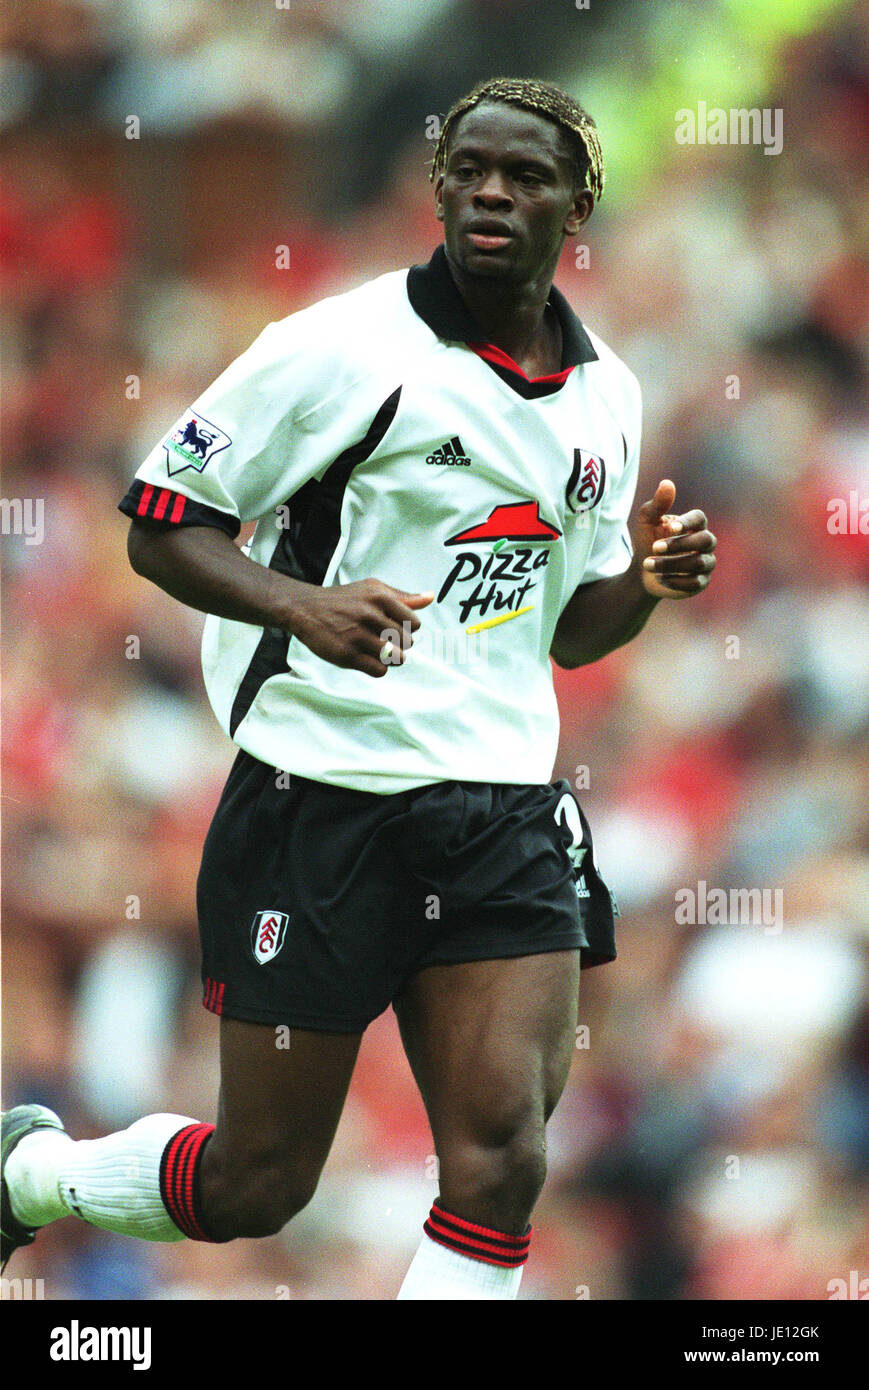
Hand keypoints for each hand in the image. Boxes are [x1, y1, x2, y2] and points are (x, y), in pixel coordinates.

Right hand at [288, 578, 433, 677]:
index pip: (415, 624)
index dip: (407, 630)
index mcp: (379, 597)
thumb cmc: (343, 600)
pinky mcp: (346, 655)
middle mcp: (369, 615)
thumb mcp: (372, 590)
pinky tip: (367, 659)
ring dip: (390, 658)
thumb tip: (430, 598)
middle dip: (399, 645)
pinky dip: (378, 668)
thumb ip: (402, 597)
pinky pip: (379, 670)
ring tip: (377, 651)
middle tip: (384, 641)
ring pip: (396, 658)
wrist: (306, 609)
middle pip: (407, 643)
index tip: (394, 629)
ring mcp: (357, 635)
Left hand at [632, 479, 716, 599]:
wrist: (643, 571)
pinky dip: (676, 581)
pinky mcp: (701, 582)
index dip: (688, 522)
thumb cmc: (649, 540)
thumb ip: (657, 504)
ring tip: (647, 564)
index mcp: (695, 525)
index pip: (700, 519)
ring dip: (671, 564)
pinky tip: (659, 578)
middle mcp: (706, 543)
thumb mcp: (647, 521)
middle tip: (654, 547)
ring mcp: (706, 563)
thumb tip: (667, 483)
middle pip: (705, 540)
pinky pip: (695, 582)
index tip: (671, 527)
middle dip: (679, 544)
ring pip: (698, 563)